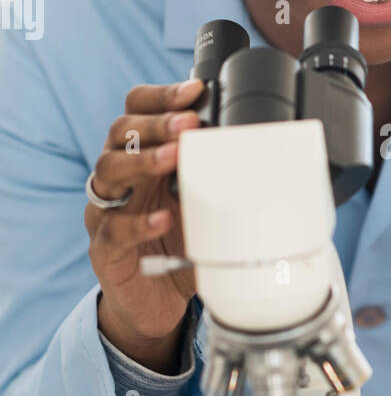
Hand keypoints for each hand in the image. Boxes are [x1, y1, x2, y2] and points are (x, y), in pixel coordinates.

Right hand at [85, 79, 202, 370]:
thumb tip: (281, 160)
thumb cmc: (181, 247)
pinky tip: (164, 218)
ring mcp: (107, 211)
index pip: (138, 111)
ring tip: (174, 158)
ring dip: (144, 160)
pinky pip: (114, 229)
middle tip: (188, 124)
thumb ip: (228, 183)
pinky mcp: (104, 248)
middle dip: (156, 122)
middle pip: (121, 132)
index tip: (194, 90)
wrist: (157, 305)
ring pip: (108, 171)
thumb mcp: (209, 208)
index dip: (161, 97)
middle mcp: (120, 178)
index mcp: (143, 158)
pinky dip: (140, 222)